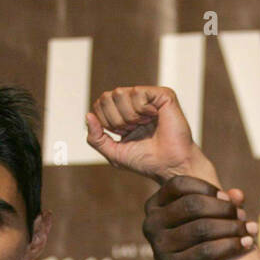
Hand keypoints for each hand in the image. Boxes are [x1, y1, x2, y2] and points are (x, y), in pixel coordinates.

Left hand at [86, 86, 213, 182]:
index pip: (100, 104)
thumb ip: (96, 138)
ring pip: (120, 93)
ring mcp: (148, 97)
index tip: (125, 135)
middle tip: (134, 130)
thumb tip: (88, 115)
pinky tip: (154, 117)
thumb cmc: (146, 161)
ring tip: (144, 124)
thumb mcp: (114, 153)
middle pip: (106, 96)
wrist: (170, 166)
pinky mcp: (162, 94)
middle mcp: (134, 102)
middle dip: (117, 120)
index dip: (107, 122)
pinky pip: (138, 92)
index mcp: (122, 113)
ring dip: (129, 116)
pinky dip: (142, 110)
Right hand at [143, 176, 258, 259]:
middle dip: (224, 209)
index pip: (179, 185)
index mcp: (154, 206)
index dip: (208, 188)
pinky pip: (207, 251)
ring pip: (202, 228)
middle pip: (192, 205)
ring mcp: (159, 247)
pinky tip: (246, 244)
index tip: (230, 199)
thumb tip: (238, 195)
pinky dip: (231, 246)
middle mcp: (151, 224)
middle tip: (243, 216)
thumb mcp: (205, 217)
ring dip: (231, 227)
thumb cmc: (197, 241)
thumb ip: (221, 202)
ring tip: (249, 230)